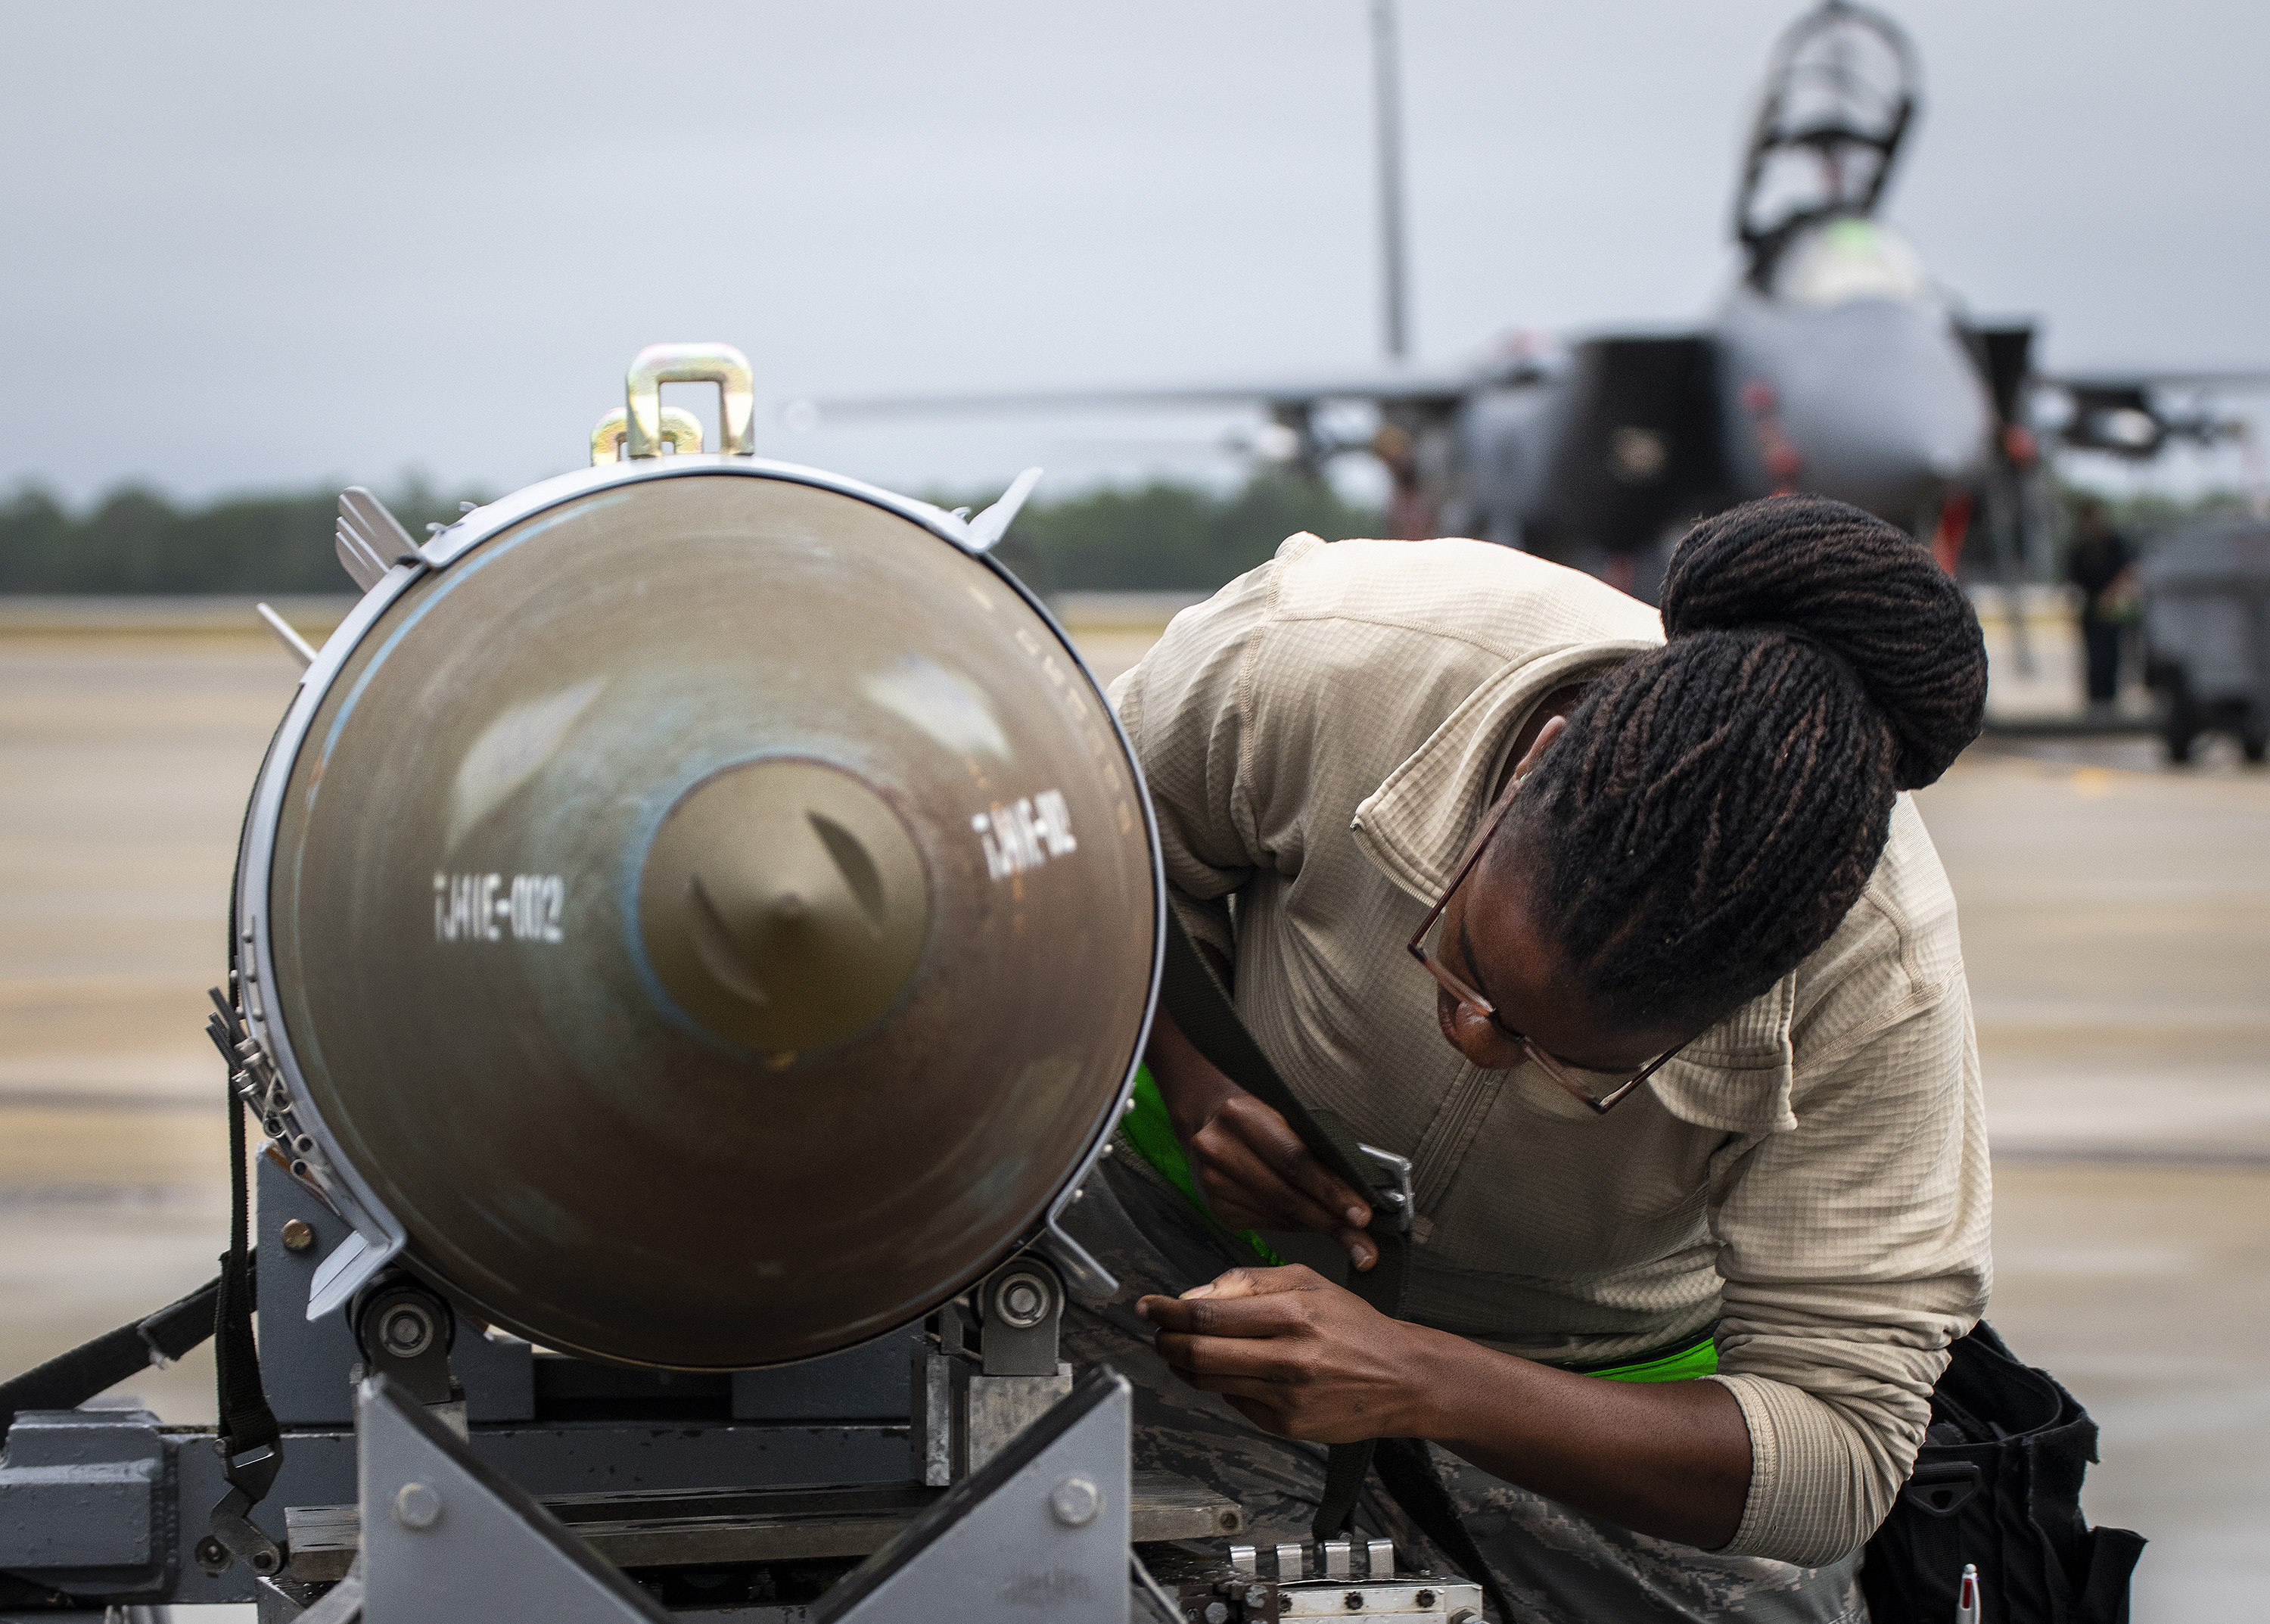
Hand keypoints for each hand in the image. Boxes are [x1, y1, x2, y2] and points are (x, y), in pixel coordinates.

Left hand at [1137, 1265, 1434, 1442]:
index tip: (1149, 1307)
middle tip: (1157, 1331)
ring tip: (1179, 1349)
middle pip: (1200, 1352)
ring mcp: (1286, 1396)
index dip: (1169, 1311)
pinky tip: (1226, 1371)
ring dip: (1182, 1364)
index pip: (1209, 1314)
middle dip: (1166, 1340)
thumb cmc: (1354, 1326)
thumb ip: (1248, 1282)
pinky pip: (1233, 1403)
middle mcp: (1289, 1357)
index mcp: (1294, 1313)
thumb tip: (1193, 1295)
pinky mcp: (1286, 1425)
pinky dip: (1219, 1386)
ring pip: (1209, 1381)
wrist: (1402, 1378)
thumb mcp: (1308, 1281)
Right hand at [1147, 1016, 1376, 1267]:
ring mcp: (1214, 1182)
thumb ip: (1313, 1146)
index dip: (1332, 1191)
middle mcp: (1220, 1150)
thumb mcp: (1283, 1113)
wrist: (1207, 1114)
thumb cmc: (1258, 1111)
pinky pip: (1267, 1224)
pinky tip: (1311, 1224)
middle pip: (1288, 1196)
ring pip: (1279, 1216)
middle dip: (1332, 1223)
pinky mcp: (1216, 1207)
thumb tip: (1356, 1189)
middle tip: (1365, 1246)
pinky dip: (1294, 1226)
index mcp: (1241, 1116)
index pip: (1296, 1161)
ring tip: (1349, 1239)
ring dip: (1318, 1228)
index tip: (1362, 1214)